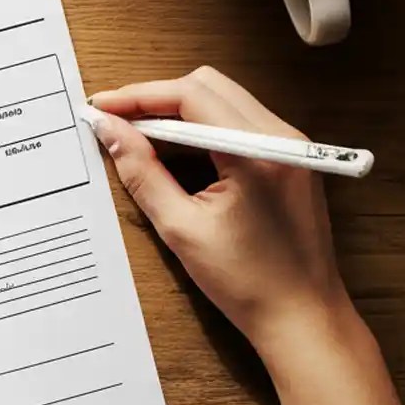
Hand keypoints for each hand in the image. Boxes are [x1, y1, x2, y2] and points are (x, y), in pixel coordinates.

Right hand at [87, 67, 351, 351]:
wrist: (304, 318)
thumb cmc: (247, 283)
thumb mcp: (181, 228)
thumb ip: (141, 172)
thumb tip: (109, 132)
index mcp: (257, 151)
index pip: (190, 96)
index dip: (138, 96)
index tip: (101, 107)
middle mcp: (282, 137)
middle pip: (207, 86)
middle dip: (156, 98)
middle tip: (115, 121)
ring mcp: (292, 145)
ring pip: (224, 99)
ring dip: (178, 111)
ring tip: (138, 135)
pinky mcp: (291, 158)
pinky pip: (240, 122)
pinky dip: (202, 126)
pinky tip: (175, 150)